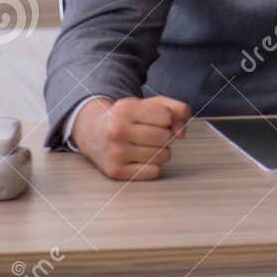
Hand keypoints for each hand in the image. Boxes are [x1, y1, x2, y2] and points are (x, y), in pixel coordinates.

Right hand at [71, 95, 190, 181]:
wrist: (94, 132)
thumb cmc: (128, 117)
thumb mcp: (150, 104)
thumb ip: (176, 109)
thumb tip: (182, 133)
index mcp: (126, 109)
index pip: (167, 117)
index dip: (168, 119)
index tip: (158, 119)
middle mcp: (117, 131)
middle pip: (165, 137)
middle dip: (166, 136)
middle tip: (153, 134)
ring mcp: (115, 152)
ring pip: (161, 156)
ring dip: (162, 151)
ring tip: (148, 145)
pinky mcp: (115, 171)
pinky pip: (153, 172)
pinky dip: (154, 166)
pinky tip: (142, 158)